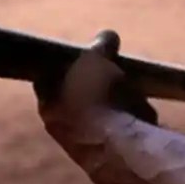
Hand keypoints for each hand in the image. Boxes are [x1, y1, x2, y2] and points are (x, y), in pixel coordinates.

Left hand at [34, 30, 162, 183]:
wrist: (121, 144)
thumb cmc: (97, 98)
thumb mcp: (95, 58)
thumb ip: (98, 46)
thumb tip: (107, 35)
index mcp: (47, 102)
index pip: (48, 76)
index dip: (65, 59)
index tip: (82, 49)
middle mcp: (60, 124)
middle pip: (74, 92)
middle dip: (92, 76)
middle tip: (110, 60)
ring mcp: (85, 139)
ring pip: (98, 107)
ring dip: (112, 94)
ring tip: (128, 79)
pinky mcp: (111, 148)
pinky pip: (118, 121)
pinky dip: (126, 110)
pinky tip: (138, 102)